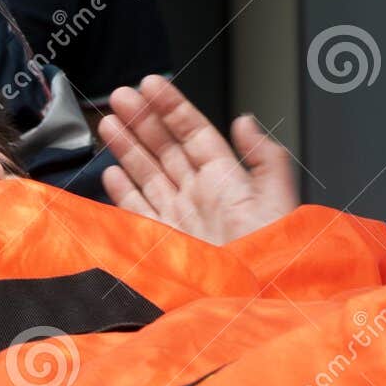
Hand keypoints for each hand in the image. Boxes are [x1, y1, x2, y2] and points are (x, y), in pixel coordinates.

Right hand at [98, 75, 298, 244]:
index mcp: (225, 180)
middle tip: (120, 95)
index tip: (150, 84)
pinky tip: (111, 173)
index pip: (193, 133)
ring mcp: (178, 219)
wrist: (251, 302)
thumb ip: (265, 158)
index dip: (171, 107)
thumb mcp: (278, 199)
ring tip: (108, 123)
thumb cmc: (271, 255)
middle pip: (164, 149)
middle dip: (141, 120)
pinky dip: (122, 192)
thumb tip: (244, 121)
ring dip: (126, 148)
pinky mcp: (162, 243)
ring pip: (146, 174)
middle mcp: (198, 196)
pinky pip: (138, 211)